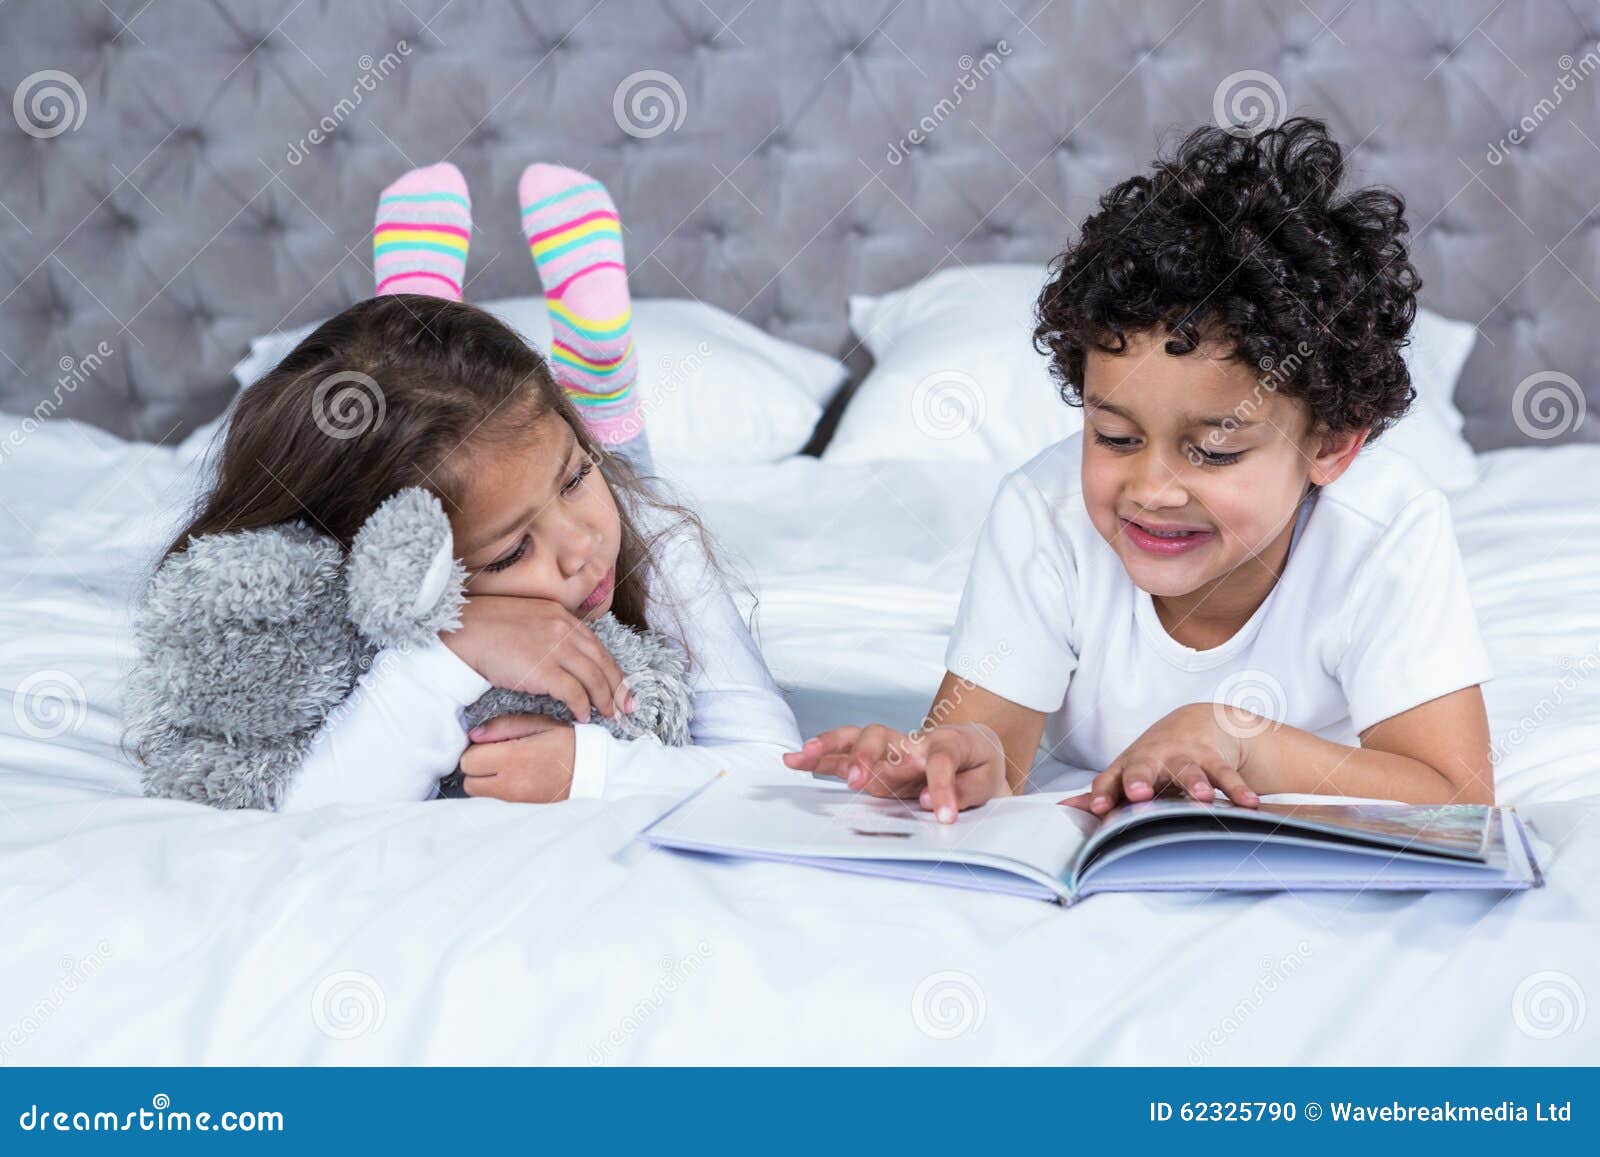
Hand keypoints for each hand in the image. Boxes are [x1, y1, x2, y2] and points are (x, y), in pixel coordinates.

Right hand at [443, 595, 632, 723]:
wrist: (463, 630)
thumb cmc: (487, 627)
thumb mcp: (528, 618)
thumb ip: (550, 630)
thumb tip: (563, 653)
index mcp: (562, 616)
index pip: (598, 647)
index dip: (613, 669)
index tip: (622, 686)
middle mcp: (564, 630)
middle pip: (602, 663)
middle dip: (618, 688)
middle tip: (626, 707)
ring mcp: (556, 649)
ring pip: (593, 679)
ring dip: (603, 700)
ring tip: (607, 715)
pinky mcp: (544, 669)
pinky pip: (573, 693)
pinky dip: (582, 707)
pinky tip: (582, 717)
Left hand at [459, 714, 575, 801]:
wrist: (594, 770)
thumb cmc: (567, 742)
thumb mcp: (539, 723)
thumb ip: (504, 726)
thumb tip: (473, 734)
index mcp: (515, 758)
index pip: (469, 761)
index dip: (475, 750)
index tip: (490, 743)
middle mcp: (511, 784)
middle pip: (469, 781)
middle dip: (477, 768)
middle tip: (497, 755)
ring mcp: (516, 800)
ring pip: (479, 794)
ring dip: (485, 780)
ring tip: (507, 767)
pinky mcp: (521, 809)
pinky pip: (494, 800)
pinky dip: (497, 790)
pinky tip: (515, 777)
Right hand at [783, 722, 1009, 822]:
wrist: (973, 750)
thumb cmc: (979, 766)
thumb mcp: (989, 781)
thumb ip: (964, 791)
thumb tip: (928, 802)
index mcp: (948, 743)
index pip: (941, 761)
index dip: (942, 788)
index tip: (944, 817)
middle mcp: (911, 743)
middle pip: (882, 736)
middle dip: (866, 756)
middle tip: (857, 780)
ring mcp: (889, 752)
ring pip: (855, 739)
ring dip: (829, 748)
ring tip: (802, 757)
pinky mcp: (874, 764)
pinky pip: (843, 756)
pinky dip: (819, 758)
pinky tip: (794, 760)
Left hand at [1062, 702, 1260, 815]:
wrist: (1197, 722)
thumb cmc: (1153, 758)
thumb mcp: (1127, 773)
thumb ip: (1102, 792)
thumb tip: (1063, 809)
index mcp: (1128, 766)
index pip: (1110, 778)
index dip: (1103, 792)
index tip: (1096, 807)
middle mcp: (1154, 759)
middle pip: (1144, 767)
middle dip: (1140, 780)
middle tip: (1139, 793)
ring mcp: (1184, 756)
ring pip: (1189, 770)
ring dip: (1195, 784)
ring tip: (1203, 799)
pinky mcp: (1214, 758)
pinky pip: (1227, 774)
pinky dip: (1238, 789)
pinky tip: (1249, 805)